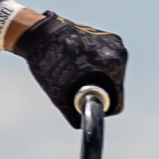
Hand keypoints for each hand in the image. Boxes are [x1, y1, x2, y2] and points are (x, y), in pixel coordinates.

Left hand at [13, 12, 125, 126]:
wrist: (40, 33)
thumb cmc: (49, 64)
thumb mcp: (60, 95)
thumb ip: (73, 112)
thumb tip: (81, 124)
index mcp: (112, 65)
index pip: (117, 99)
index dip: (102, 106)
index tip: (88, 104)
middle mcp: (118, 52)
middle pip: (114, 85)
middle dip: (98, 89)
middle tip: (79, 87)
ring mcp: (115, 42)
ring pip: (112, 72)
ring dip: (98, 76)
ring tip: (78, 72)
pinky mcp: (109, 37)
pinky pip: (108, 59)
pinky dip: (97, 63)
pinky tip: (80, 60)